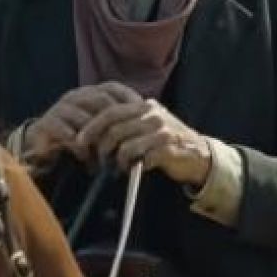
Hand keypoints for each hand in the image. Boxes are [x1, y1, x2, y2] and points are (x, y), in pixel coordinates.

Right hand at [24, 82, 141, 164]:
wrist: (43, 141)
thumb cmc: (78, 133)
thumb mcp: (99, 125)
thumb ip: (118, 120)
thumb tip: (149, 120)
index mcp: (90, 92)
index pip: (113, 88)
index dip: (129, 100)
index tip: (143, 116)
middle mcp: (76, 96)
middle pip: (101, 100)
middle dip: (115, 120)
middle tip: (127, 137)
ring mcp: (61, 108)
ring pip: (85, 118)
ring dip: (98, 137)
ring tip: (107, 153)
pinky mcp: (48, 123)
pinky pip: (68, 133)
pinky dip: (79, 147)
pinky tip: (85, 157)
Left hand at [77, 98, 211, 184]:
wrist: (198, 154)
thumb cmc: (166, 140)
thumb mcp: (148, 122)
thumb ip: (126, 120)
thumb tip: (91, 127)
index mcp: (145, 106)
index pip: (110, 111)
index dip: (91, 126)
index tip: (79, 140)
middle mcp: (153, 115)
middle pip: (114, 129)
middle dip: (100, 147)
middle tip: (98, 160)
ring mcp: (161, 131)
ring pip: (125, 146)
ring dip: (117, 161)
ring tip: (118, 167)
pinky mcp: (167, 149)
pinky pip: (140, 159)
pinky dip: (133, 167)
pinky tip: (135, 170)